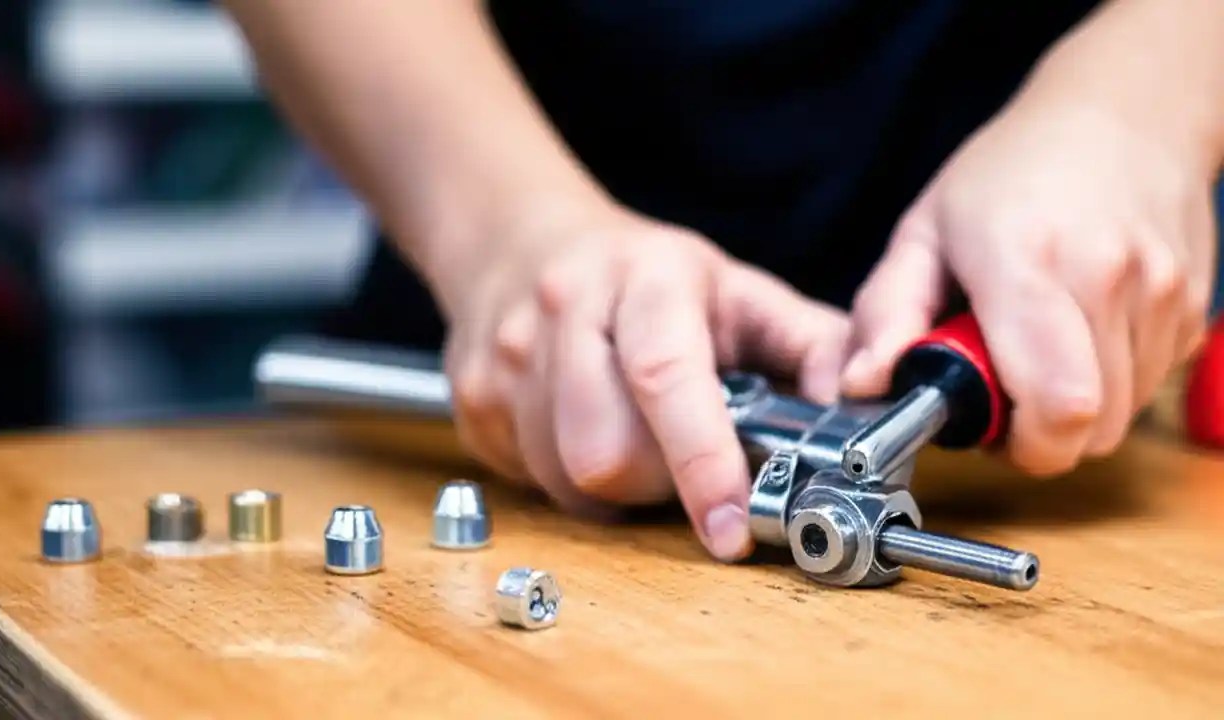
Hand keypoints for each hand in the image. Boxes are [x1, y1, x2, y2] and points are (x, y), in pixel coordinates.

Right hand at [440, 202, 850, 559]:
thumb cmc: (641, 275)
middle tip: (682, 457)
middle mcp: (566, 308)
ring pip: (566, 477)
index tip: (732, 525)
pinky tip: (584, 431)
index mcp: (646, 278)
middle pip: (607, 451)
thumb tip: (863, 400)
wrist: (516, 241)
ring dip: (616, 486)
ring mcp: (508, 354)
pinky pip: (531, 480)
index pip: (665, 377)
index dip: (702, 461)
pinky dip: (570, 479)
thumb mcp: (735, 288)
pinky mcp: (473, 397)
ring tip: (633, 436)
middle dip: (660, 481)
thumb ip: (812, 344)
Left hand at [841, 97, 1216, 475]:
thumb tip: (863, 385)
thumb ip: (887, 314)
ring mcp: (1163, 290)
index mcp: (1027, 260)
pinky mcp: (1195, 305)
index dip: (1019, 444)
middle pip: (1090, 430)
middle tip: (1002, 387)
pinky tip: (1080, 329)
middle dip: (1039, 434)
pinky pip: (1150, 386)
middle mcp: (1108, 276)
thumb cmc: (1010, 174)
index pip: (1057, 408)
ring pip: (1122, 415)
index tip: (984, 421)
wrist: (1124, 112)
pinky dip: (1111, 380)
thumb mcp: (923, 231)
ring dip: (1075, 407)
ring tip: (1038, 346)